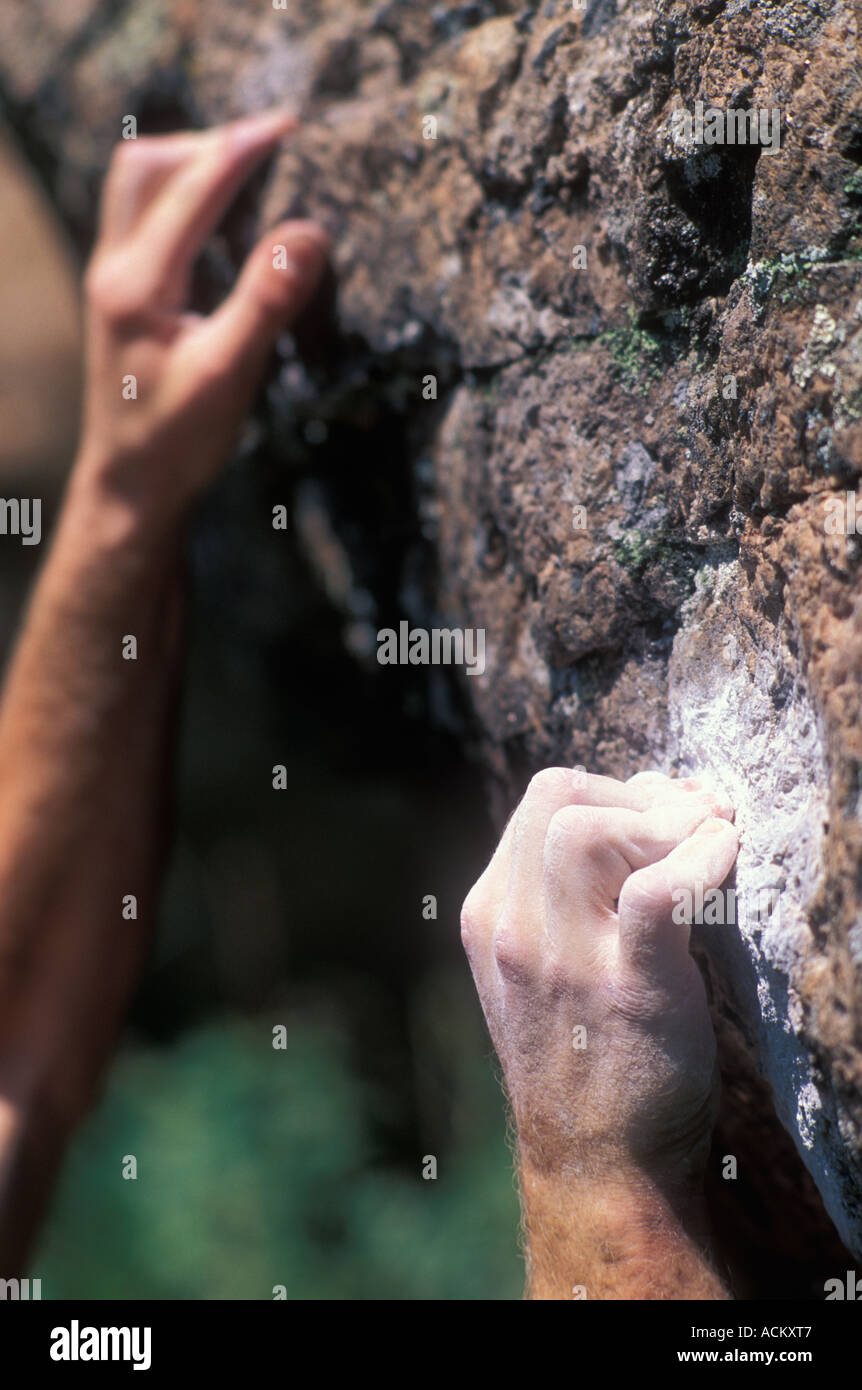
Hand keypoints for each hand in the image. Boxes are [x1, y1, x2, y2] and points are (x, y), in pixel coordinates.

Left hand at [77, 109, 329, 521]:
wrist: (129, 490)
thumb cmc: (177, 441)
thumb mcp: (229, 375)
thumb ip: (266, 300)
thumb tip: (309, 232)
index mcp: (138, 282)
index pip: (191, 187)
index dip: (242, 149)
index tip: (290, 127)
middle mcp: (114, 270)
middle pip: (147, 168)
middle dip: (209, 146)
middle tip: (269, 148)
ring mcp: (112, 283)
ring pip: (139, 191)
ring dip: (190, 169)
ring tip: (250, 175)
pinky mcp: (122, 300)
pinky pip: (146, 223)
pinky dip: (184, 203)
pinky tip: (223, 227)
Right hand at [461, 768, 738, 1296]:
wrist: (596, 1166)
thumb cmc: (587, 1059)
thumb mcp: (541, 970)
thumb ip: (563, 899)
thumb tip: (642, 814)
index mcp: (492, 916)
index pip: (543, 800)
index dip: (613, 790)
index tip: (663, 816)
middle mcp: (513, 928)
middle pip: (558, 794)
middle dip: (635, 794)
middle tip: (688, 826)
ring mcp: (563, 958)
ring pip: (589, 827)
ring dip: (664, 822)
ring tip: (706, 848)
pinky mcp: (627, 987)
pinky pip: (657, 889)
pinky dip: (701, 858)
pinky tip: (723, 861)